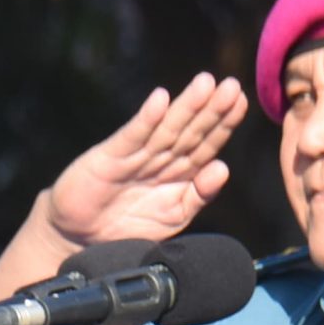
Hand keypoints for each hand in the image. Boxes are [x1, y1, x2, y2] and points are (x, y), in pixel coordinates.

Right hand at [42, 73, 245, 245]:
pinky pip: (131, 137)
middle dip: (211, 108)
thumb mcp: (174, 216)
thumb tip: (224, 169)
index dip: (223, 123)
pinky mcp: (108, 158)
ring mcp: (134, 156)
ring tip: (205, 84)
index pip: (206, 143)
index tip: (242, 101)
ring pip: (166, 128)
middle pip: (189, 130)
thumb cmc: (129, 227)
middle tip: (231, 85)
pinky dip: (146, 119)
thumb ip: (199, 194)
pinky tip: (160, 100)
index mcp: (178, 172)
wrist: (81, 240)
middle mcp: (159, 159)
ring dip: (185, 106)